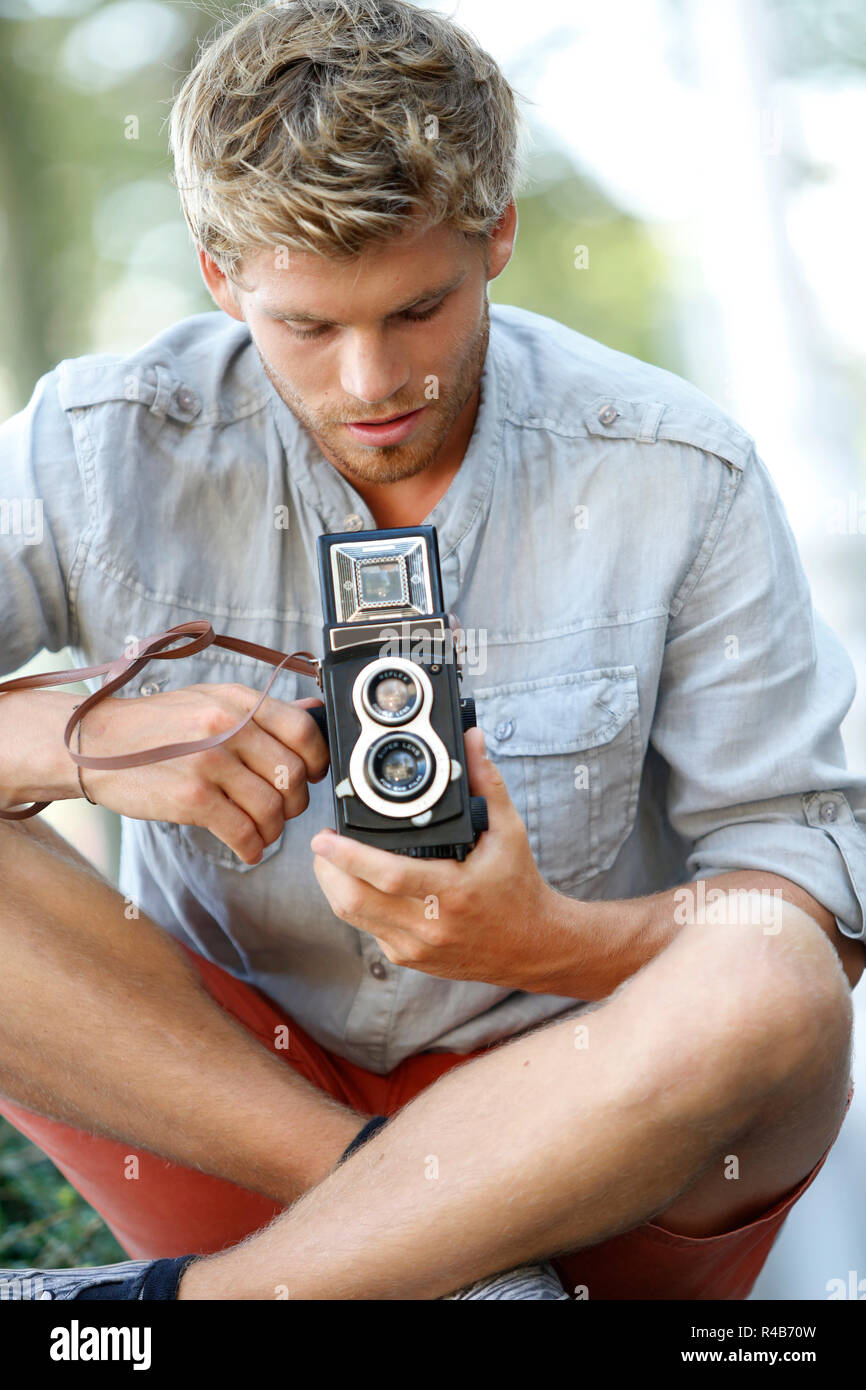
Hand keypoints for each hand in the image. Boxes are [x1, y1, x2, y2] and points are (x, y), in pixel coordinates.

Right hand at [77, 684, 328, 862]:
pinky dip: (253, 847)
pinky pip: (243, 832)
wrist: (96, 743)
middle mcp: (228, 727)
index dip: (317, 759)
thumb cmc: (156, 726)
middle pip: (293, 774)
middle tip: (281, 810)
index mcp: (238, 701)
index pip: (303, 730)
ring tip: (261, 832)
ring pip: (272, 808)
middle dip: (295, 801)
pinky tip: (248, 849)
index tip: (312, 776)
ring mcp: (210, 762)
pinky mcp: (191, 798)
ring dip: (274, 829)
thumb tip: (313, 712)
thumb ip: (260, 711)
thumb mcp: (211, 701)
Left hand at [309, 727, 563, 989]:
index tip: (324, 837)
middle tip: (323, 842)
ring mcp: (416, 947)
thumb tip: (470, 738)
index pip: (388, 876)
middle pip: (354, 901)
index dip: (348, 856)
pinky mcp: (410, 958)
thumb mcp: (508, 831)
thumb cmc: (518, 886)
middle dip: (327, 868)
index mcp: (454, 892)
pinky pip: (367, 929)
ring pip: (353, 917)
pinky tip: (360, 884)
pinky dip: (356, 904)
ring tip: (333, 859)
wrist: (532, 947)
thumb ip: (486, 782)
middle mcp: (431, 926)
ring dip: (333, 885)